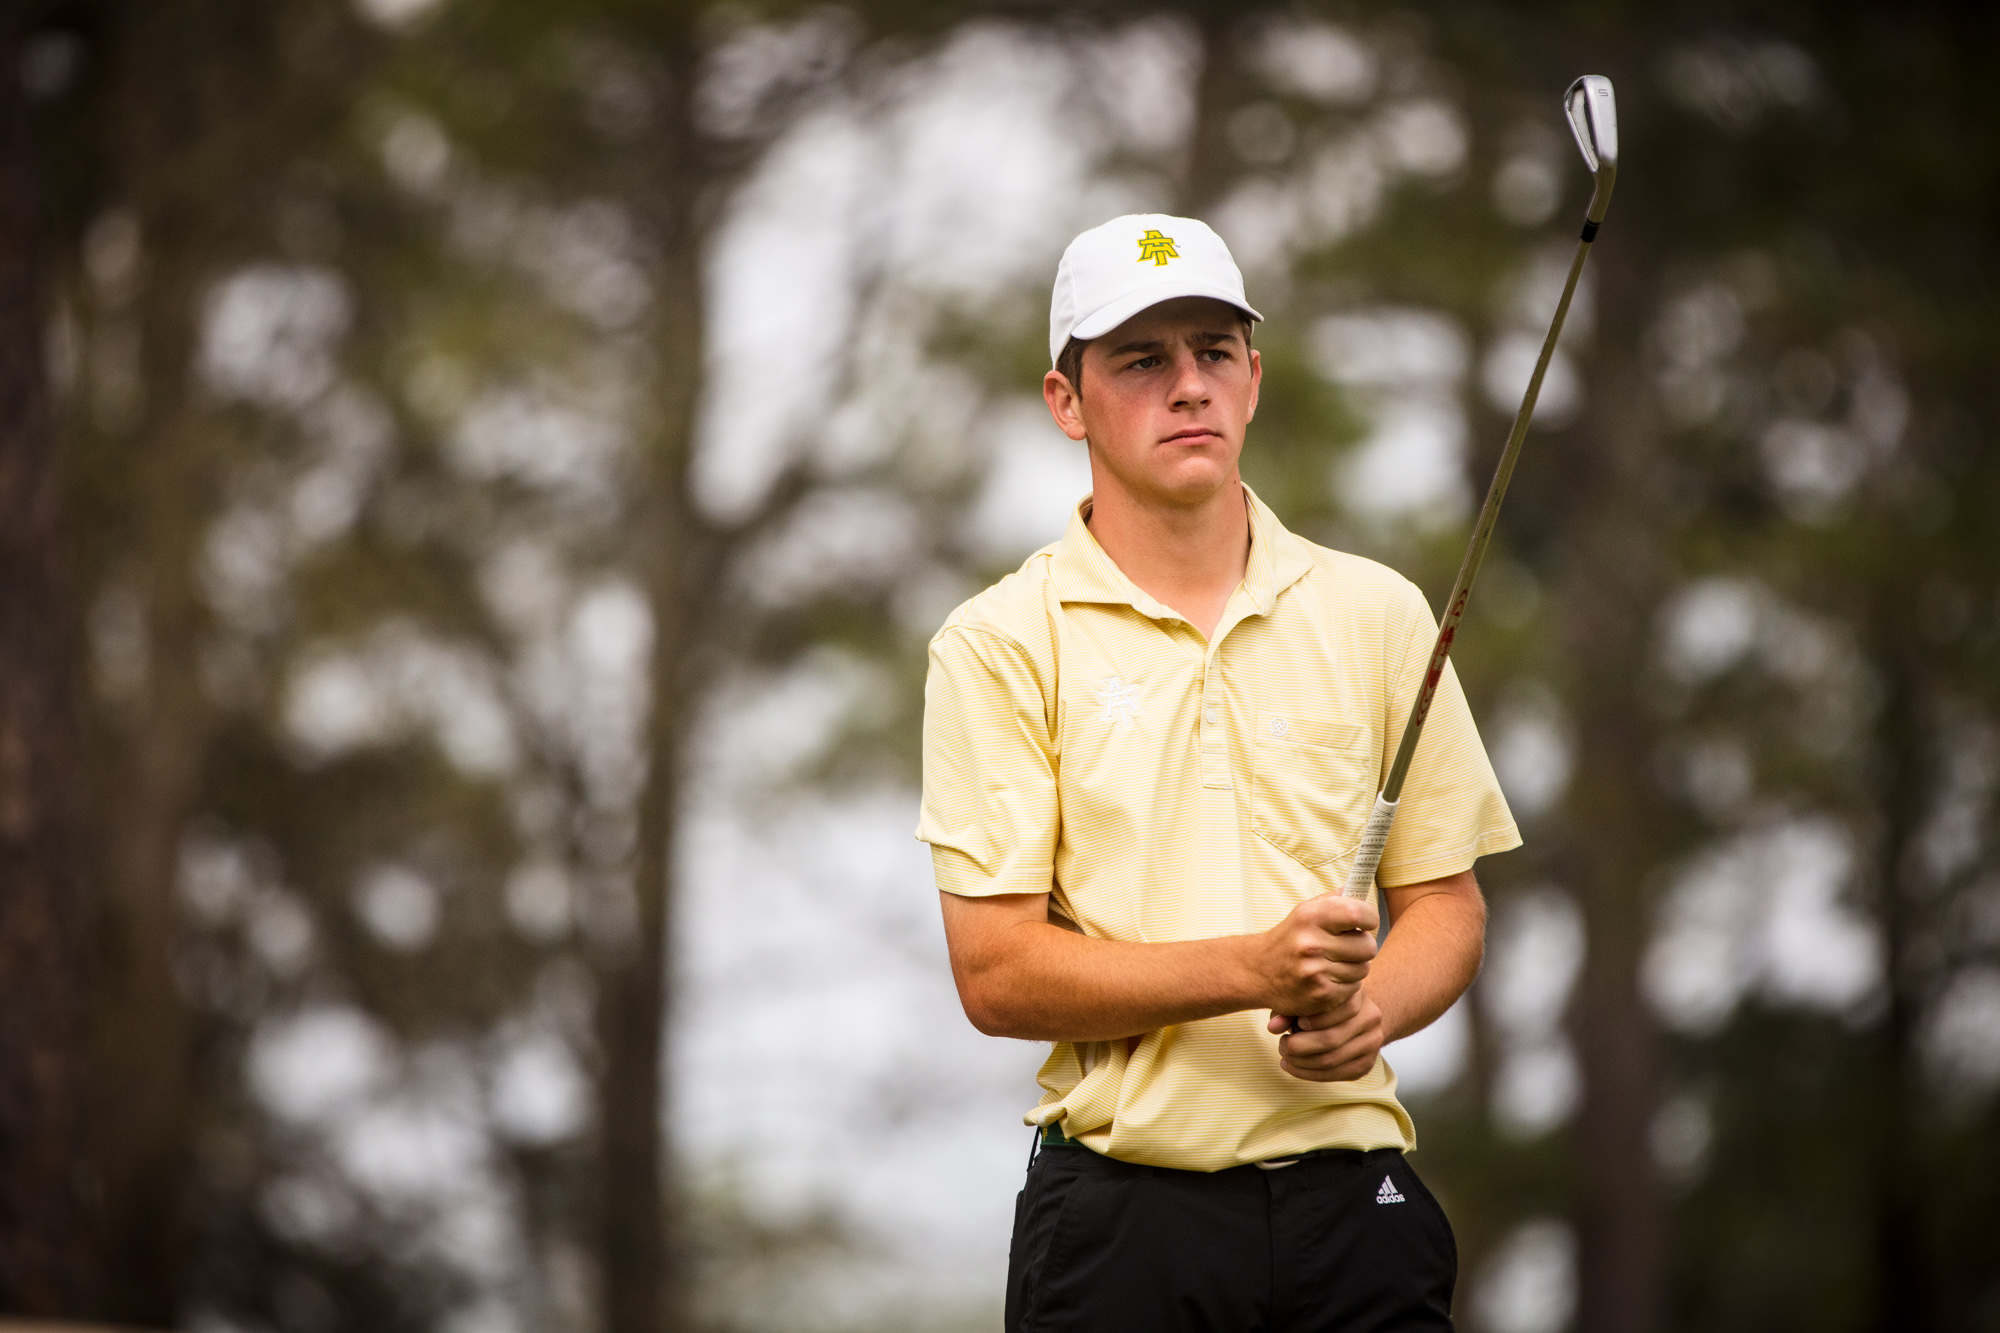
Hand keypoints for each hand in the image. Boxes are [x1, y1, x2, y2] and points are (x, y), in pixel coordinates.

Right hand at [1249, 893, 1377, 1017]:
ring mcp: (1315, 972)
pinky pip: (1354, 989)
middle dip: (1362, 946)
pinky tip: (1329, 979)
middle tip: (1348, 946)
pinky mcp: (1320, 995)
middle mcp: (1311, 944)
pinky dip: (1346, 985)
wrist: (1257, 971)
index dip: (1371, 918)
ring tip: (1335, 963)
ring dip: (1354, 967)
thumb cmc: (1289, 937)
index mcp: (1310, 917)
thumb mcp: (1306, 910)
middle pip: (1368, 946)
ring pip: (1363, 969)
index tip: (1367, 922)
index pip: (1359, 914)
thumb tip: (1363, 887)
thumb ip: (1336, 899)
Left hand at [1268, 987, 1384, 1082]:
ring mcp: (1372, 1042)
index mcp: (1355, 994)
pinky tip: (1293, 1067)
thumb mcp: (1305, 1001)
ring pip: (1331, 1060)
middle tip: (1281, 1045)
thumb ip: (1288, 1010)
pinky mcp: (1367, 1064)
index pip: (1330, 1009)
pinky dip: (1309, 1074)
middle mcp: (1370, 1017)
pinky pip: (1336, 1075)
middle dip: (1298, 1047)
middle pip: (1330, 1039)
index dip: (1307, 1021)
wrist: (1353, 1017)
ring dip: (1301, 1064)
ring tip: (1284, 1057)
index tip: (1294, 1024)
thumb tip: (1273, 1027)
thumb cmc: (1321, 1006)